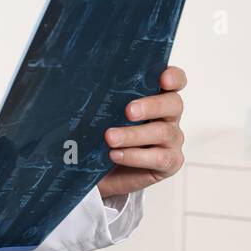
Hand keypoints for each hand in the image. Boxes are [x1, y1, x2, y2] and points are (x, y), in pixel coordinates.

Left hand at [98, 65, 186, 198]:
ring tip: (110, 138)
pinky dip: (135, 156)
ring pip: (162, 132)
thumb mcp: (100, 115)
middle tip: (128, 111)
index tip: (162, 78)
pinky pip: (159, 158)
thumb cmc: (103, 137)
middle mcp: (168, 116)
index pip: (174, 81)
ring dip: (134, 134)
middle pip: (173, 103)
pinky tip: (116, 155)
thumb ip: (100, 101)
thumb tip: (75, 87)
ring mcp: (172, 139)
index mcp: (155, 97)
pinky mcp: (169, 162)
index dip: (173, 77)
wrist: (104, 173)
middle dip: (151, 106)